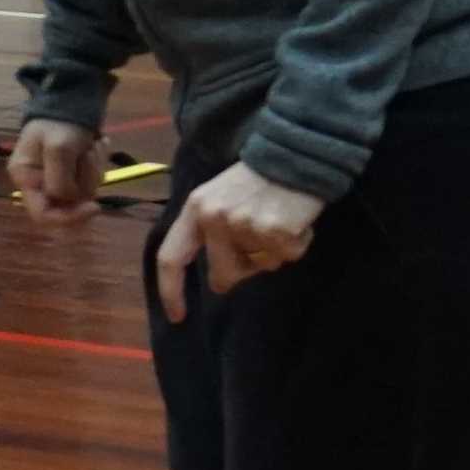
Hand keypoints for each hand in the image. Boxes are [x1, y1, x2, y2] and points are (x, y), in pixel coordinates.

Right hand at [8, 118, 107, 220]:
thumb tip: (68, 200)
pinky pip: (92, 183)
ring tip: (90, 145)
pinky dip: (98, 166)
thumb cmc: (59, 124)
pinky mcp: (74, 175)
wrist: (71, 102)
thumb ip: (59, 179)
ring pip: (84, 194)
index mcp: (25, 179)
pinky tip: (94, 146)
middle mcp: (38, 185)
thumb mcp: (58, 148)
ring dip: (94, 170)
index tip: (94, 207)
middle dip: (84, 185)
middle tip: (90, 157)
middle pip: (67, 206)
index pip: (42, 215)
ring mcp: (57, 181)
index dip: (68, 217)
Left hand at [153, 160, 323, 320]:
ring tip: (280, 220)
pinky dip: (297, 244)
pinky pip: (288, 256)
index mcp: (195, 209)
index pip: (171, 257)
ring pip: (261, 266)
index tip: (178, 316)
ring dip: (274, 253)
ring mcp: (243, 224)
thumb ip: (212, 232)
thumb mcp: (220, 197)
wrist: (297, 152)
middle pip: (223, 274)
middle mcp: (213, 217)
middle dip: (242, 272)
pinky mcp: (274, 230)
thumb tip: (220, 280)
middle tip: (258, 255)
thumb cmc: (258, 179)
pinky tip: (297, 220)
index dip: (171, 291)